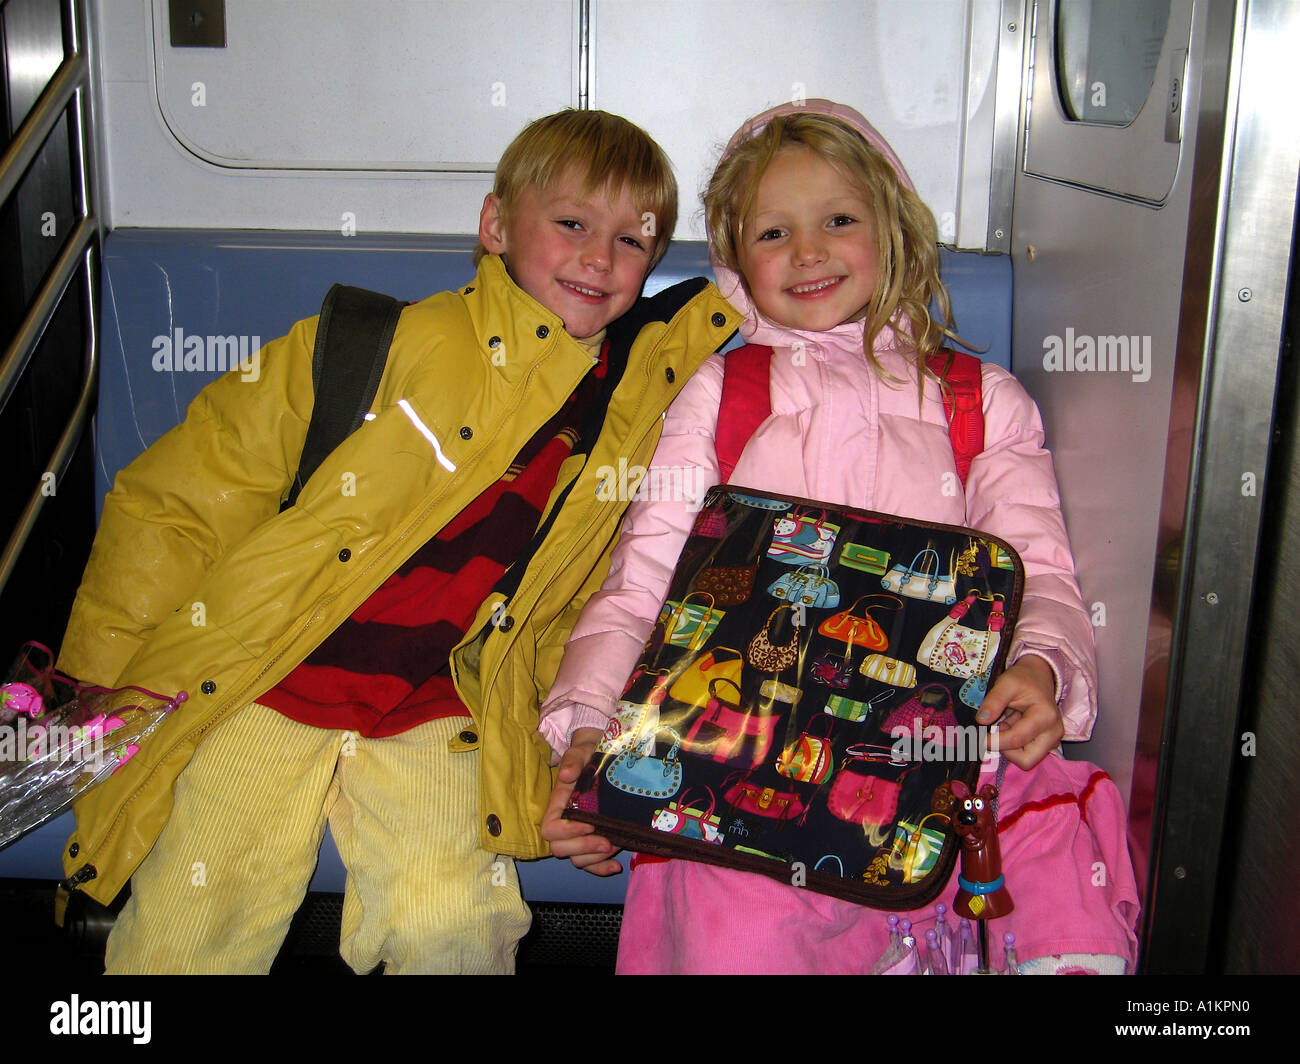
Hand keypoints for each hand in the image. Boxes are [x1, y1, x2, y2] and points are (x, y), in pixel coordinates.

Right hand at [540, 726, 623, 875]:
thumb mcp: (583, 749)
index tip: (589, 824)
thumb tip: (566, 776)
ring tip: (613, 845)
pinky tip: (616, 864)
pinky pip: (591, 863)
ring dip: (594, 859)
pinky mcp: (595, 838)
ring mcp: (581, 832)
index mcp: (560, 802)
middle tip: (607, 840)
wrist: (607, 751)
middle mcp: (567, 821)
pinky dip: (601, 868)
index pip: (550, 828)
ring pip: (576, 859)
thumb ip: (573, 760)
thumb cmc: (590, 750)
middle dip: (583, 848)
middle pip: (560, 848)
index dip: (566, 832)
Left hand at [975, 655, 1062, 769]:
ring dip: (1010, 748)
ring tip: (1006, 724)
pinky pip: (1027, 754)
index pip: (1016, 739)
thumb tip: (981, 720)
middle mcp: (1053, 733)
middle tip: (997, 730)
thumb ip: (993, 700)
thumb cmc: (1023, 679)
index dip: (994, 741)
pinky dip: (1014, 746)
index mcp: (1045, 716)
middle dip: (1006, 750)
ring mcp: (1052, 740)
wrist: (1038, 676)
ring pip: (1027, 761)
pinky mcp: (1047, 744)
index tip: (979, 736)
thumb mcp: (1006, 682)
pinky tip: (1012, 726)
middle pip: (1026, 760)